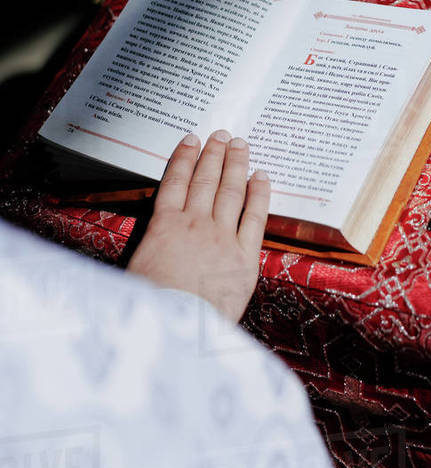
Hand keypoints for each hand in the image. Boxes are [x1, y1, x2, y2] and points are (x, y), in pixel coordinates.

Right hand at [128, 130, 270, 321]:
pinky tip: (262, 177)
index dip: (184, 159)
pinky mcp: (245, 257)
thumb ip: (147, 249)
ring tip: (241, 145)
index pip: (174, 183)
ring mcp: (221, 238)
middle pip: (205, 181)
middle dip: (214, 155)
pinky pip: (255, 217)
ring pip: (231, 191)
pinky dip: (260, 194)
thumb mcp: (132, 272)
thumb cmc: (147, 309)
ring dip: (236, 164)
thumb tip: (152, 238)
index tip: (191, 140)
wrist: (173, 333)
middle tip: (222, 134)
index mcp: (163, 227)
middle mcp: (194, 224)